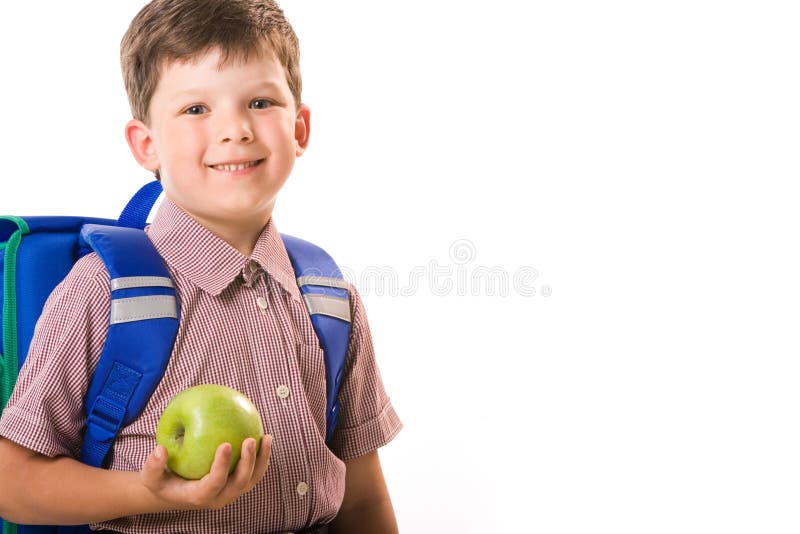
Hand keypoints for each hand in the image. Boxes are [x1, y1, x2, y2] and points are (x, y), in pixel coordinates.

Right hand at [140, 435, 271, 510]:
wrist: (173, 491)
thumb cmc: (162, 481)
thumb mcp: (151, 476)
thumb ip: (153, 465)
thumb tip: (159, 450)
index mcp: (199, 496)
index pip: (215, 483)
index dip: (222, 466)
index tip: (226, 444)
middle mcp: (219, 497)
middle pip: (239, 482)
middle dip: (248, 462)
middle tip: (249, 440)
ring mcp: (231, 492)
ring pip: (252, 479)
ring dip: (262, 459)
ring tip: (266, 437)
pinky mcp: (237, 484)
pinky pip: (253, 472)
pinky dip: (261, 457)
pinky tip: (264, 437)